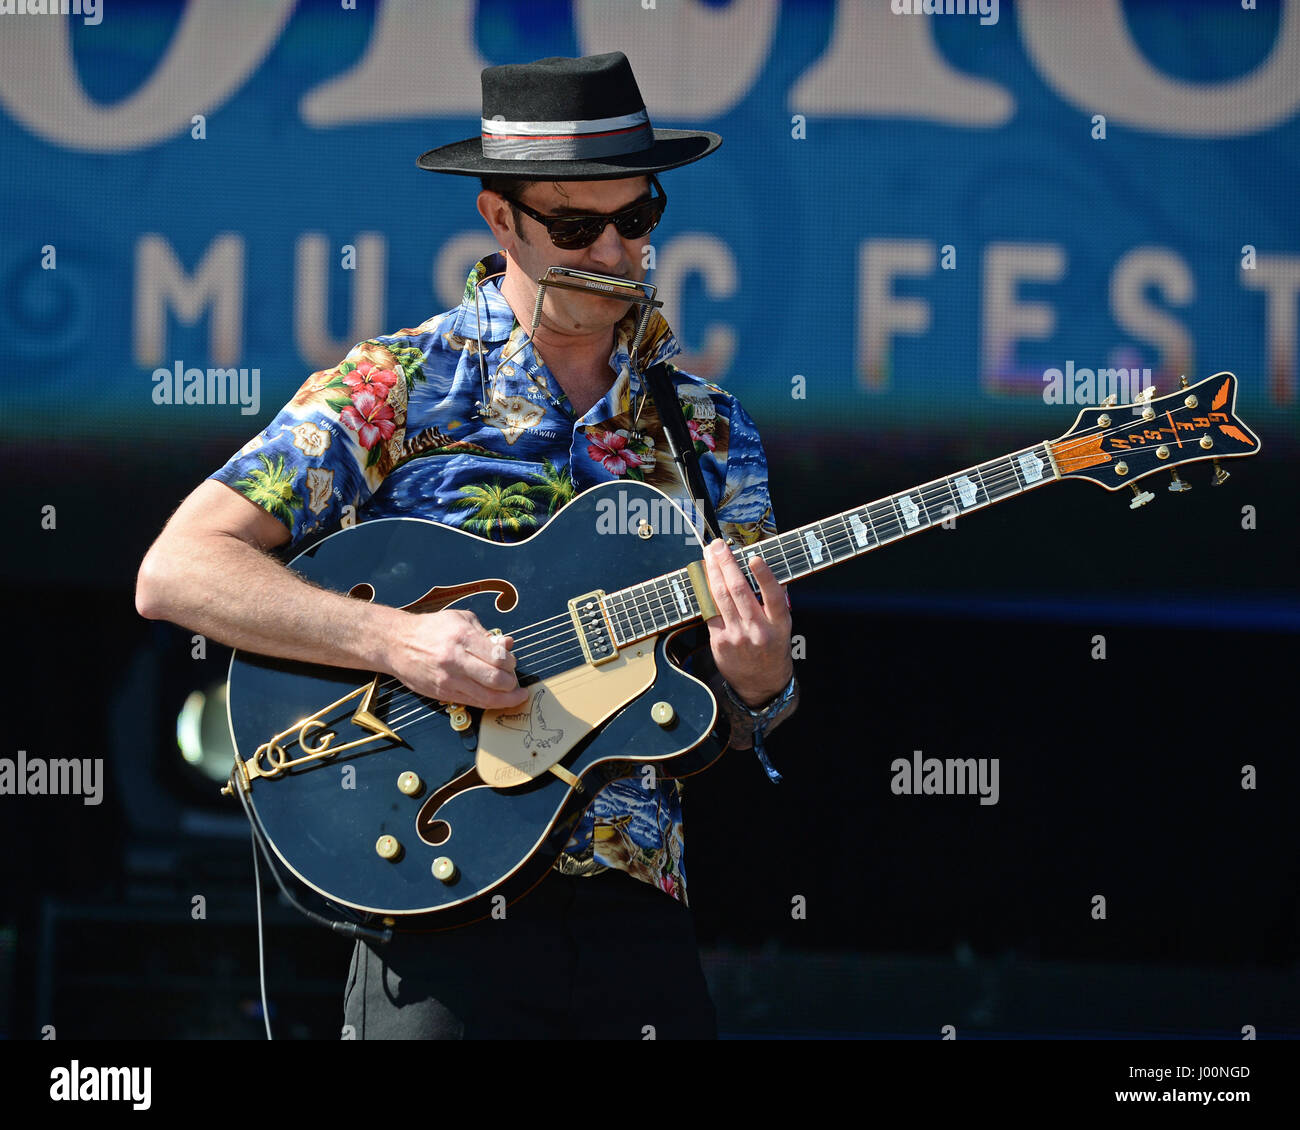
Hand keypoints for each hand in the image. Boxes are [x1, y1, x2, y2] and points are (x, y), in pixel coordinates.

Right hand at [388, 608, 529, 709]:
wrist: (397, 643)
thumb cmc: (432, 628)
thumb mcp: (461, 619)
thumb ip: (486, 634)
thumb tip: (508, 644)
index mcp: (462, 637)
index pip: (498, 657)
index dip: (512, 663)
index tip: (512, 663)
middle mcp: (455, 660)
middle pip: (496, 680)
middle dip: (512, 683)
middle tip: (515, 681)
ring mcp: (448, 679)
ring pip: (486, 697)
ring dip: (506, 699)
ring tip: (514, 695)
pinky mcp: (442, 693)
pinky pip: (473, 703)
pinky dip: (489, 703)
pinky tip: (496, 699)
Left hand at [701, 538, 793, 706]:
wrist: (762, 684)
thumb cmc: (772, 649)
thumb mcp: (783, 628)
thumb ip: (773, 604)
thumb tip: (757, 571)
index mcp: (779, 623)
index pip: (773, 595)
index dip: (763, 575)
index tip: (754, 558)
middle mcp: (758, 629)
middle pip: (739, 590)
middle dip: (726, 564)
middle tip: (718, 546)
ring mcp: (737, 636)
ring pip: (721, 597)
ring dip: (713, 572)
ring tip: (709, 555)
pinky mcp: (720, 641)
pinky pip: (710, 611)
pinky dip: (706, 592)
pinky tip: (704, 578)